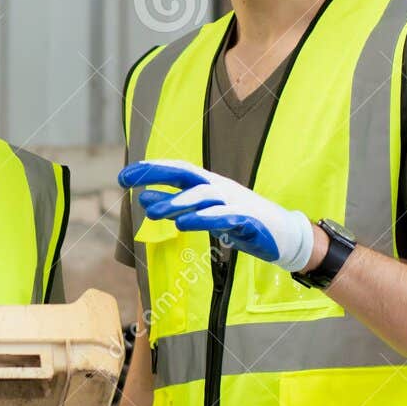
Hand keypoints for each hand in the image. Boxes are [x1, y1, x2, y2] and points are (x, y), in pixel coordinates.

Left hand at [118, 159, 315, 271]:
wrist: (282, 235)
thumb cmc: (239, 221)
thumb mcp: (202, 213)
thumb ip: (176, 206)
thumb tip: (144, 200)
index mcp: (208, 184)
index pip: (177, 170)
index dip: (151, 170)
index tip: (124, 175)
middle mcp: (219, 187)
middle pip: (186, 175)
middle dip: (156, 175)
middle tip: (127, 181)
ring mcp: (234, 202)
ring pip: (203, 195)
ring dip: (177, 201)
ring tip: (153, 210)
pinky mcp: (247, 220)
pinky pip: (223, 217)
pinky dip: (203, 218)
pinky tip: (184, 223)